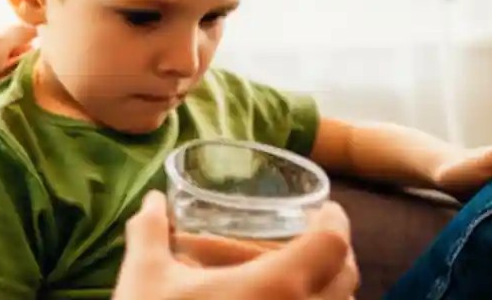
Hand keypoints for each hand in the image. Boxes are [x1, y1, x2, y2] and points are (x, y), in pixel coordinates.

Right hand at [114, 192, 358, 299]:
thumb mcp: (145, 276)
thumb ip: (150, 231)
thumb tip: (152, 201)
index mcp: (275, 286)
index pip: (331, 246)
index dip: (336, 221)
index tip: (325, 211)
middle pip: (345, 280)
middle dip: (336, 255)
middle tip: (311, 241)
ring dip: (328, 292)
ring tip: (297, 281)